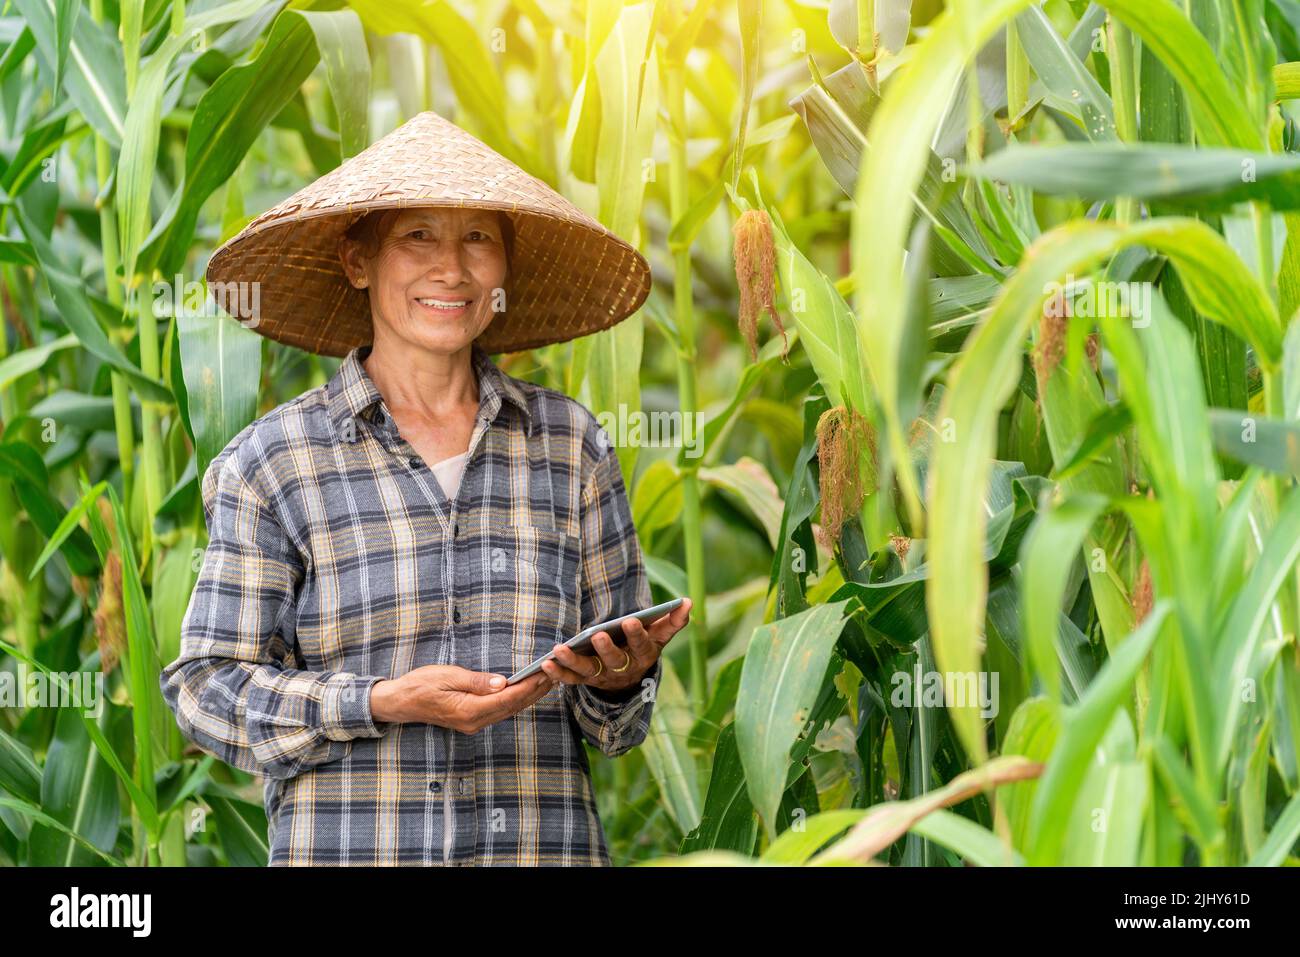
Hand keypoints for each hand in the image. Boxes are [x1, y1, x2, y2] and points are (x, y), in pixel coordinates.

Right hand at [369, 665, 553, 732]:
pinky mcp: (472, 720)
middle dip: (535, 691)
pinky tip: (526, 691)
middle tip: (555, 674)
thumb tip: (502, 682)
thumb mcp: (447, 676)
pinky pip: (500, 711)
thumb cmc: (420, 685)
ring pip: (508, 710)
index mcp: (469, 710)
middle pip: (512, 706)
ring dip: (528, 696)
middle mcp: (474, 721)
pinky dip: (516, 700)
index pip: (507, 699)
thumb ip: (475, 681)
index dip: (528, 687)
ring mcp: (474, 723)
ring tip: (548, 681)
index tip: (545, 674)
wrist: (401, 702)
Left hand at [542, 598, 691, 695]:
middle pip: (615, 661)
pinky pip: (570, 680)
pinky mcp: (586, 681)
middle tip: (598, 635)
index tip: (630, 621)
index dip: (637, 635)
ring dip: (573, 661)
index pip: (642, 646)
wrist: (630, 677)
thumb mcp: (660, 636)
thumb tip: (689, 602)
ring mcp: (603, 677)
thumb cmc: (644, 646)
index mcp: (643, 656)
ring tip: (560, 649)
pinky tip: (546, 664)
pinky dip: (558, 674)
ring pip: (588, 671)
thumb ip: (673, 620)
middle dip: (607, 649)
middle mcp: (623, 669)